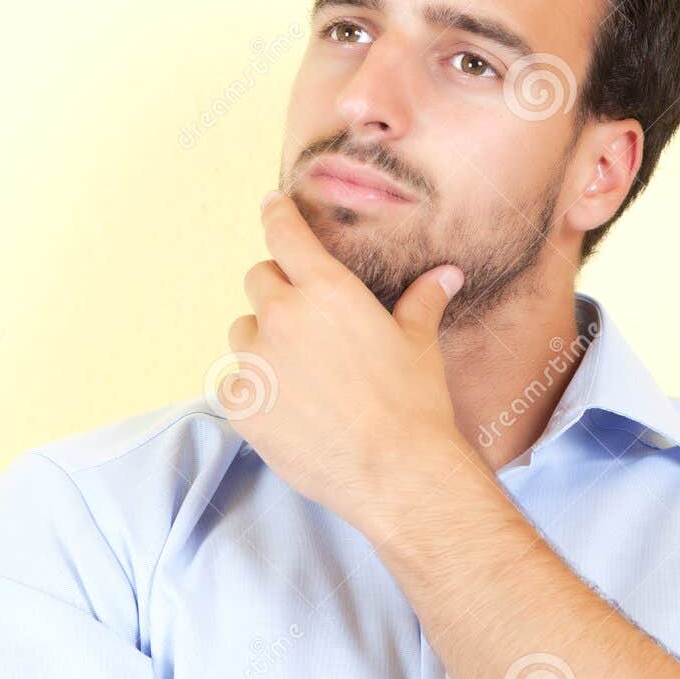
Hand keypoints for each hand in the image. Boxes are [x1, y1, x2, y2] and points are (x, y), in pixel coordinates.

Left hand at [214, 191, 473, 533]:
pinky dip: (253, 387)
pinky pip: (233, 381)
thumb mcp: (419, 344)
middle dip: (277, 290)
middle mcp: (283, 316)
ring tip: (299, 371)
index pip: (284, 233)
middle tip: (304, 319)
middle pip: (258, 280)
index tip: (270, 206)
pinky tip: (287, 406)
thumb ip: (422, 300)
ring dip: (262, 340)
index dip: (275, 214)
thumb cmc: (414, 404)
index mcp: (327, 290)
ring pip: (242, 331)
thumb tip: (446, 274)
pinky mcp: (241, 404)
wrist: (396, 473)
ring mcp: (256, 361)